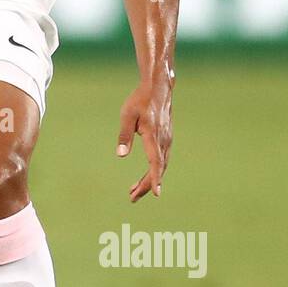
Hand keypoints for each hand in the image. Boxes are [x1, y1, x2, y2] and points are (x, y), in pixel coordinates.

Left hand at [116, 75, 172, 202]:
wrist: (158, 88)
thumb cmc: (139, 100)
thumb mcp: (127, 115)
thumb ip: (124, 135)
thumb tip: (120, 155)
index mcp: (153, 135)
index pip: (155, 161)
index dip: (155, 178)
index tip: (156, 193)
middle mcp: (163, 140)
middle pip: (158, 168)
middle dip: (146, 185)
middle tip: (132, 198)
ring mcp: (167, 140)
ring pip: (161, 165)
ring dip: (149, 180)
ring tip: (134, 192)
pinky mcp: (166, 139)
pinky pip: (161, 159)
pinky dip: (154, 171)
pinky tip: (145, 177)